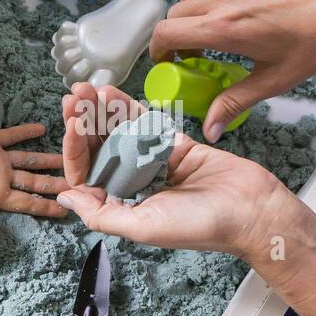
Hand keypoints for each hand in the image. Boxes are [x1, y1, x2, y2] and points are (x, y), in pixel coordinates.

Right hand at [0, 124, 68, 248]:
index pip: (29, 202)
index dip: (48, 206)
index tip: (68, 210)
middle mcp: (2, 178)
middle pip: (35, 181)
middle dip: (57, 183)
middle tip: (80, 182)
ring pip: (29, 159)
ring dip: (48, 159)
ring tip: (68, 157)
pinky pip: (10, 137)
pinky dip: (25, 132)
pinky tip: (42, 129)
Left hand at [57, 83, 306, 259]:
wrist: (250, 210)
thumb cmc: (200, 226)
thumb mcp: (143, 227)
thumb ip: (101, 215)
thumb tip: (65, 197)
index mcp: (122, 204)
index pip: (87, 174)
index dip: (74, 149)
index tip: (70, 124)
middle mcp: (134, 183)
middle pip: (100, 149)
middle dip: (83, 122)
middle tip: (73, 96)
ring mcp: (153, 162)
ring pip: (119, 132)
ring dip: (101, 111)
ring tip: (86, 88)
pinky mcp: (174, 145)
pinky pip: (146, 123)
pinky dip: (127, 108)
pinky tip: (111, 92)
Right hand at [150, 0, 315, 140]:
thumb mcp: (275, 78)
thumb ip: (234, 101)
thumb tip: (211, 128)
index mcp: (226, 27)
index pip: (166, 33)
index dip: (159, 50)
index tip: (168, 61)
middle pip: (175, 12)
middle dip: (177, 34)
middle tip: (195, 52)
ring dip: (191, 7)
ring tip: (212, 24)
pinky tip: (235, 3)